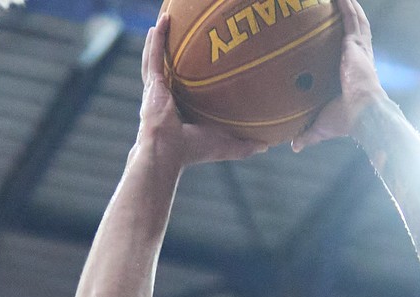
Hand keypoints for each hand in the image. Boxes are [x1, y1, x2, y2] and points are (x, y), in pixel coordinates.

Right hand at [136, 12, 263, 167]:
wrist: (168, 152)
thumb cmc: (192, 151)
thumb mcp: (225, 145)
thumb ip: (244, 145)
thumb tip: (267, 145)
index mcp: (177, 110)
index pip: (182, 90)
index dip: (186, 77)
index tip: (196, 65)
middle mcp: (163, 98)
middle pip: (167, 69)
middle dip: (169, 53)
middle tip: (177, 36)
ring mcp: (155, 90)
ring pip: (156, 58)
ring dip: (160, 39)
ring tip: (166, 21)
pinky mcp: (153, 84)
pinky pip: (155, 56)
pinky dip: (157, 39)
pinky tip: (163, 22)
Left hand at [290, 0, 384, 151]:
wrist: (363, 114)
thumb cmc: (346, 121)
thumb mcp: (321, 126)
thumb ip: (308, 132)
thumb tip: (295, 146)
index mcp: (352, 72)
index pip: (347, 50)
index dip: (343, 40)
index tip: (333, 33)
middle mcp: (357, 56)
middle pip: (352, 29)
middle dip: (346, 15)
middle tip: (335, 4)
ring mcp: (358, 48)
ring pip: (353, 19)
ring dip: (347, 5)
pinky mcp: (356, 43)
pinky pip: (349, 17)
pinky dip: (345, 4)